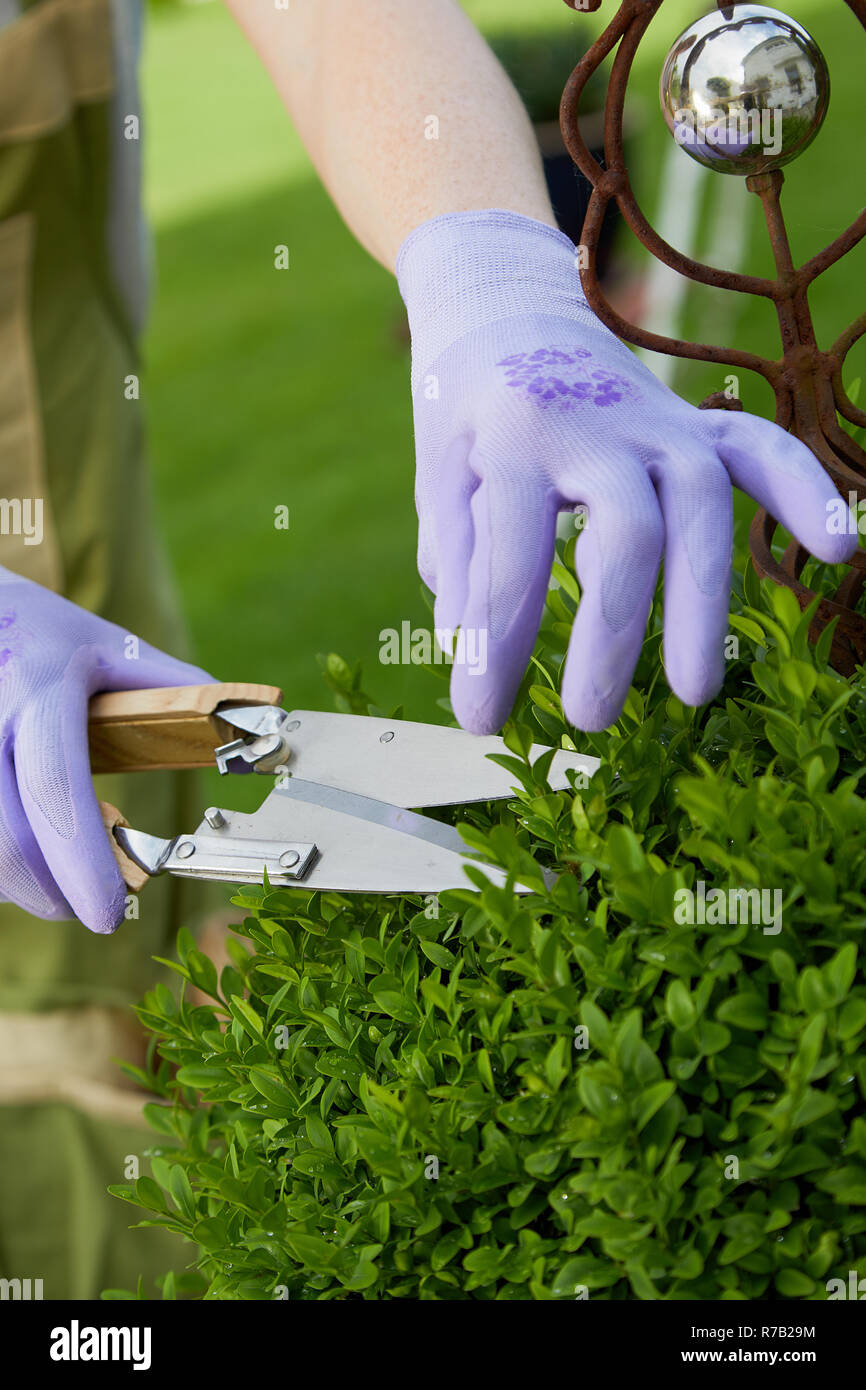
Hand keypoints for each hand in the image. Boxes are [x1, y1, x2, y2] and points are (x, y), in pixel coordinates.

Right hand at [0, 568, 211, 932]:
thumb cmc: (44, 633)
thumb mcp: (108, 645)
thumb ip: (174, 689)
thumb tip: (246, 729)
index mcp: (38, 688)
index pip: (56, 786)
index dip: (81, 860)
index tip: (109, 910)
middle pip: (8, 841)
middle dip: (55, 894)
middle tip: (98, 909)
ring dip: (26, 882)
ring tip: (62, 870)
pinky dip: (1, 864)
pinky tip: (25, 844)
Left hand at [397, 211, 855, 733]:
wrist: (508, 308)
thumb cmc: (466, 415)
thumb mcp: (439, 480)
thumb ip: (461, 562)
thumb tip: (480, 661)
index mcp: (511, 434)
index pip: (510, 556)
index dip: (495, 646)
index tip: (481, 719)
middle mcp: (595, 422)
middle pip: (626, 532)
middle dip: (612, 634)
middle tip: (589, 720)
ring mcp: (656, 418)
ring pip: (703, 503)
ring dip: (703, 601)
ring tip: (696, 694)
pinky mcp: (694, 422)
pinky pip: (760, 451)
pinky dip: (802, 494)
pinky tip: (836, 553)